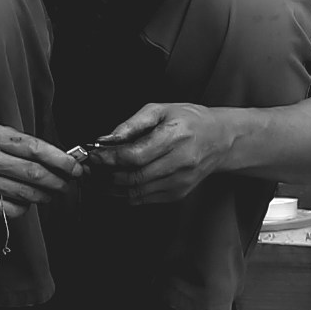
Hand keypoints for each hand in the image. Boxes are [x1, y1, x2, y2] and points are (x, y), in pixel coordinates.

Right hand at [0, 119, 80, 218]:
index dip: (61, 160)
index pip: (36, 149)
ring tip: (49, 193)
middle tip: (66, 184)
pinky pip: (7, 210)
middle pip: (34, 174)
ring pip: (24, 194)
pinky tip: (24, 202)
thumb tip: (55, 157)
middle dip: (58, 181)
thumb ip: (20, 143)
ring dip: (44, 196)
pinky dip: (23, 208)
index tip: (74, 167)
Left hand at [83, 101, 233, 204]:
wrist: (219, 139)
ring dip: (112, 188)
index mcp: (176, 137)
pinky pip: (145, 199)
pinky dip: (126, 194)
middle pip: (134, 177)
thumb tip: (107, 139)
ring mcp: (181, 181)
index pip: (135, 156)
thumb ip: (132, 124)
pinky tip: (115, 185)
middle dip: (106, 175)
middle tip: (91, 170)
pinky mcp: (179, 193)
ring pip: (137, 192)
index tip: (94, 156)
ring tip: (97, 179)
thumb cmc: (189, 120)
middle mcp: (181, 162)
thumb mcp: (160, 110)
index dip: (110, 159)